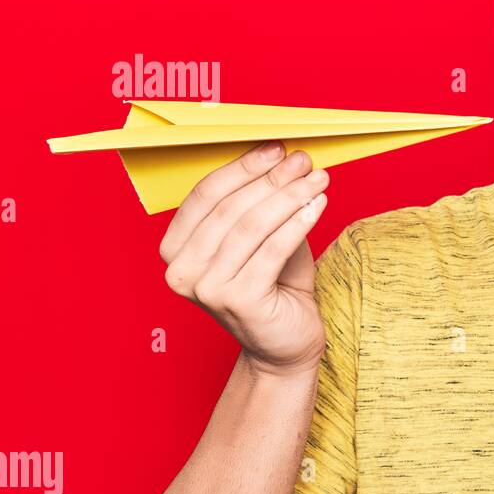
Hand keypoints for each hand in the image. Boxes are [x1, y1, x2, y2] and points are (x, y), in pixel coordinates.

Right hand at [159, 141, 330, 377]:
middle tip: (303, 161)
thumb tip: (282, 158)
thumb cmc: (274, 287)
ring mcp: (206, 288)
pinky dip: (298, 222)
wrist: (286, 344)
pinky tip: (317, 205)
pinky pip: (272, 250)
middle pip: (230, 208)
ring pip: (252, 226)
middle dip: (271, 179)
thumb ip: (260, 204)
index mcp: (175, 249)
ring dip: (289, 196)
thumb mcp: (261, 239)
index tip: (276, 149)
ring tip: (317, 179)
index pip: (205, 195)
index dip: (242, 167)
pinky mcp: (238, 301)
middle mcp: (181, 270)